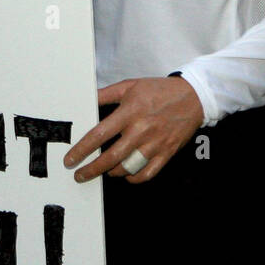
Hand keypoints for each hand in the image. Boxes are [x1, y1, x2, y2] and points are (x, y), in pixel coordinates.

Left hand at [63, 76, 203, 183]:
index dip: (82, 149)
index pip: (99, 134)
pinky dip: (134, 178)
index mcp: (130, 112)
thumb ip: (106, 95)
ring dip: (112, 172)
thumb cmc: (159, 90)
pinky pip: (147, 174)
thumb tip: (85, 100)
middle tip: (80, 175)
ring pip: (128, 168)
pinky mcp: (167, 152)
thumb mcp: (130, 86)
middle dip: (92, 170)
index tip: (71, 160)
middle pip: (111, 157)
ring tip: (105, 170)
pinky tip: (127, 174)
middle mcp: (142, 129)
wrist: (193, 96)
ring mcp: (155, 143)